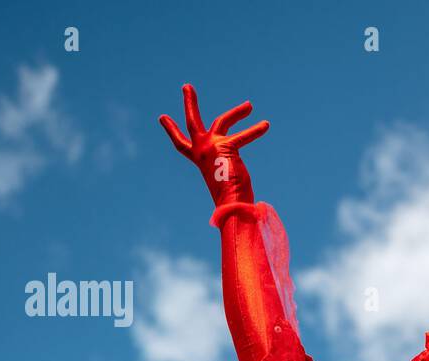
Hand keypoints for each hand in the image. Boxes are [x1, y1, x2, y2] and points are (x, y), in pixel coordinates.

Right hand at [159, 84, 268, 207]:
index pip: (181, 145)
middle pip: (192, 123)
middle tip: (187, 86)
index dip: (171, 131)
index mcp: (199, 160)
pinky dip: (255, 131)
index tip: (162, 117)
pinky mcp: (225, 148)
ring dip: (236, 113)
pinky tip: (266, 126)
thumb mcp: (225, 180)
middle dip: (189, 104)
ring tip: (250, 105)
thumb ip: (227, 172)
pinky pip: (242, 136)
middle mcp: (202, 152)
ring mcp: (212, 148)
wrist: (232, 206)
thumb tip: (232, 198)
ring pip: (221, 122)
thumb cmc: (231, 199)